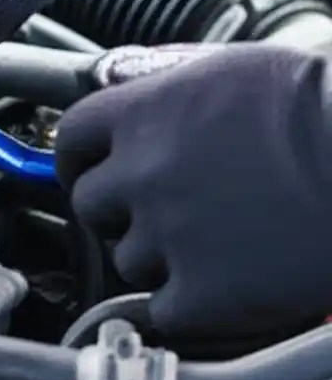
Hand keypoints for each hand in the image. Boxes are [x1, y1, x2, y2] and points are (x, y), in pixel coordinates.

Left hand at [56, 44, 331, 337]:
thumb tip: (123, 83)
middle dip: (119, 212)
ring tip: (214, 243)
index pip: (72, 140)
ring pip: (127, 261)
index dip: (80, 160)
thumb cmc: (321, 104)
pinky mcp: (205, 293)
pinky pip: (163, 310)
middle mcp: (142, 173)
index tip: (90, 172)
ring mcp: (169, 235)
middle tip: (163, 212)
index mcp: (142, 114)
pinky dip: (187, 305)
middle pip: (91, 206)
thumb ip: (166, 82)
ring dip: (158, 258)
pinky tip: (222, 285)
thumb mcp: (232, 69)